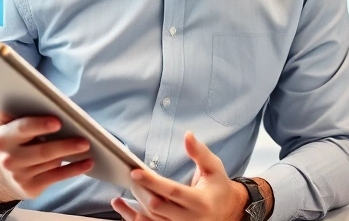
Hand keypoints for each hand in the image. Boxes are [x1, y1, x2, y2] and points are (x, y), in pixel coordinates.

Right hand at [0, 109, 92, 207]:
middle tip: (85, 139)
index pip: (23, 128)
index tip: (58, 121)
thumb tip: (20, 84)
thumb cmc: (14, 137)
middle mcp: (8, 158)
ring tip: (88, 146)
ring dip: (71, 155)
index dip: (40, 125)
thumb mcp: (7, 121)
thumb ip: (12, 104)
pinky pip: (57, 177)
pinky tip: (88, 162)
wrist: (2, 171)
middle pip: (41, 151)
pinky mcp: (31, 187)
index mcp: (3, 136)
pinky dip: (74, 170)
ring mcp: (19, 174)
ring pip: (51, 163)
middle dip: (64, 145)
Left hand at [111, 131, 262, 220]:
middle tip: (129, 177)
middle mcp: (189, 218)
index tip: (135, 172)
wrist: (228, 211)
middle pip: (157, 207)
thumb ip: (199, 152)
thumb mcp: (213, 167)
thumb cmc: (219, 187)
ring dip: (134, 207)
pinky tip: (123, 207)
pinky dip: (134, 218)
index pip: (172, 191)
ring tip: (120, 193)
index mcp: (200, 201)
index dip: (152, 182)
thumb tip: (187, 135)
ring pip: (152, 219)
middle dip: (141, 192)